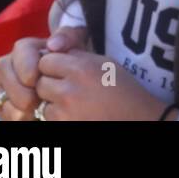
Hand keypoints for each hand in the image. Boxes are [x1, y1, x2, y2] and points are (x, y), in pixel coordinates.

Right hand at [0, 26, 87, 120]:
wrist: (69, 80)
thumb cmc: (72, 59)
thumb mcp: (75, 43)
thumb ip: (68, 37)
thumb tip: (54, 44)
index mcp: (28, 46)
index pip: (20, 49)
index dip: (25, 65)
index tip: (34, 79)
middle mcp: (12, 62)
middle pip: (5, 71)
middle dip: (18, 89)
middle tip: (33, 102)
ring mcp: (4, 82)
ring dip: (15, 103)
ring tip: (32, 111)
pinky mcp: (3, 99)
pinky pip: (0, 107)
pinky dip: (12, 114)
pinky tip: (27, 117)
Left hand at [34, 50, 167, 120]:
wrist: (138, 118)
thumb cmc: (125, 91)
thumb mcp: (106, 64)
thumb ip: (79, 57)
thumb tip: (54, 51)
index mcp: (82, 68)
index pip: (46, 61)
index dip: (53, 66)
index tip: (63, 71)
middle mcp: (70, 89)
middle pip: (40, 82)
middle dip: (50, 84)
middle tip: (68, 89)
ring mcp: (66, 112)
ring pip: (42, 102)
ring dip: (53, 103)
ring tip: (74, 104)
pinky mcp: (64, 126)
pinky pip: (49, 119)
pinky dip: (58, 117)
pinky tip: (76, 114)